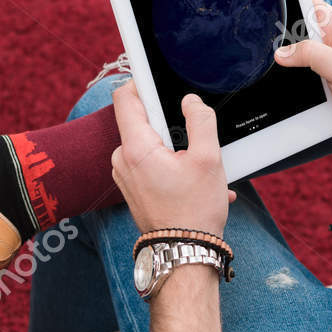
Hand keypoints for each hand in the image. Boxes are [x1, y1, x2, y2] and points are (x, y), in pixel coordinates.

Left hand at [109, 81, 232, 235]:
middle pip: (141, 120)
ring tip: (194, 167)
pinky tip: (192, 181)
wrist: (184, 252)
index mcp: (136, 148)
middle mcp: (122, 160)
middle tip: (190, 140)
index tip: (158, 79)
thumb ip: (200, 120)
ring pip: (147, 142)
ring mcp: (124, 175)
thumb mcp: (209, 159)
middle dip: (168, 123)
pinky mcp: (131, 187)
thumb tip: (191, 102)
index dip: (142, 82)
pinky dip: (169, 165)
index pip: (126, 97)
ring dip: (172, 147)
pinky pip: (148, 162)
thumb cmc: (195, 212)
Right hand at [274, 0, 331, 153]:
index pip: (307, 4)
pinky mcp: (315, 89)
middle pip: (292, 34)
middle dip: (280, 40)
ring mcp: (320, 67)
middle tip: (266, 47)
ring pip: (289, 61)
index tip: (270, 8)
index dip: (289, 2)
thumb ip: (310, 54)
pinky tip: (281, 90)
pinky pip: (292, 85)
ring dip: (284, 68)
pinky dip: (287, 88)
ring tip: (274, 71)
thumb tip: (280, 53)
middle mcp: (327, 45)